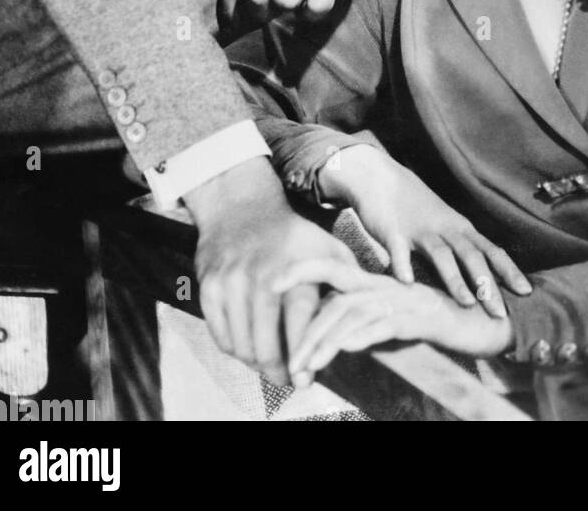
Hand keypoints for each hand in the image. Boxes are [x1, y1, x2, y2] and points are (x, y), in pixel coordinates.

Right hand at [186, 156, 358, 386]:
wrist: (243, 208)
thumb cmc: (294, 235)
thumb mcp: (328, 248)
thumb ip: (349, 280)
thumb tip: (378, 306)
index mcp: (296, 269)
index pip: (299, 325)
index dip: (304, 356)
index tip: (307, 379)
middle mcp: (262, 276)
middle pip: (265, 344)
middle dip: (277, 371)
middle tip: (287, 380)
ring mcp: (232, 282)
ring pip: (241, 345)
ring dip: (255, 364)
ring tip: (269, 367)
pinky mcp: (209, 287)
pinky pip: (220, 335)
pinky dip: (234, 350)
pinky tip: (248, 350)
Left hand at [217, 0, 393, 41]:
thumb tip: (227, 17)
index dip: (226, 9)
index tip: (228, 27)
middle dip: (253, 16)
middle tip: (260, 20)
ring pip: (284, 0)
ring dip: (285, 12)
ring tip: (291, 4)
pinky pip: (316, 5)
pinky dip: (311, 14)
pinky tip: (312, 4)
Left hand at [270, 270, 514, 383]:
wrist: (485, 319)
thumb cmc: (437, 322)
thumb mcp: (396, 320)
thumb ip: (367, 323)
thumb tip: (336, 339)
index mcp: (377, 284)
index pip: (333, 268)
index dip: (303, 269)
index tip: (272, 282)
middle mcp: (386, 287)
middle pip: (336, 301)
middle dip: (307, 332)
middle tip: (287, 364)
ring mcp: (403, 300)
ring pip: (354, 315)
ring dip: (326, 342)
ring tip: (306, 367)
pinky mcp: (421, 318)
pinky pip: (385, 324)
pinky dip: (363, 335)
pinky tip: (345, 348)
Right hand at [319, 145, 530, 316]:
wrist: (381, 177)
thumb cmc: (416, 208)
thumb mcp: (443, 225)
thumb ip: (459, 249)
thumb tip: (482, 279)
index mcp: (460, 228)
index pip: (491, 250)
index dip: (509, 271)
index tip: (526, 293)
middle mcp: (444, 228)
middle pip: (471, 256)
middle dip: (487, 285)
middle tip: (500, 314)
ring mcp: (419, 229)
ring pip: (441, 255)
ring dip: (454, 279)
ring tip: (466, 304)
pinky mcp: (392, 231)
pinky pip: (398, 251)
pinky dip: (403, 266)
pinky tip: (407, 283)